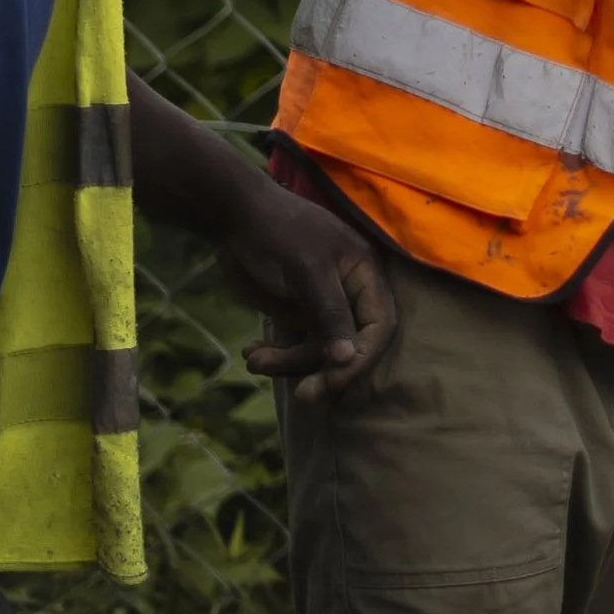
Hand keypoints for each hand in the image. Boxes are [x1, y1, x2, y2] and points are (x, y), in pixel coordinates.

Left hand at [213, 176, 397, 404]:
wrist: (234, 217)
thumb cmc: (279, 232)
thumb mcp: (307, 270)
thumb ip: (330, 313)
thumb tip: (348, 357)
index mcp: (364, 274)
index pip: (378, 326)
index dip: (361, 357)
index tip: (332, 380)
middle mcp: (348, 293)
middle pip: (347, 345)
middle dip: (322, 369)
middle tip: (302, 396)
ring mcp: (320, 305)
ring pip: (316, 351)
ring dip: (286, 363)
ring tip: (253, 359)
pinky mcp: (293, 313)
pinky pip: (292, 346)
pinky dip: (273, 355)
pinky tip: (251, 352)